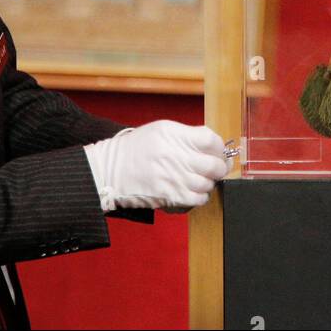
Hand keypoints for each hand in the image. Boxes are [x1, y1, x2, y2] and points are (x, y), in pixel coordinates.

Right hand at [83, 120, 228, 212]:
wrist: (110, 170)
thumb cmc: (136, 149)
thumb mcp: (161, 130)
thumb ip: (187, 135)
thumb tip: (213, 145)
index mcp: (174, 135)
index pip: (211, 140)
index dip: (220, 148)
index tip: (218, 151)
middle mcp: (175, 156)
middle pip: (214, 165)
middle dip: (219, 167)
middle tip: (216, 168)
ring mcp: (173, 178)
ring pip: (208, 184)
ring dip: (208, 183)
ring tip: (199, 179)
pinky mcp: (169, 197)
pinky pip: (198, 200)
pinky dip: (199, 197)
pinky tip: (191, 191)